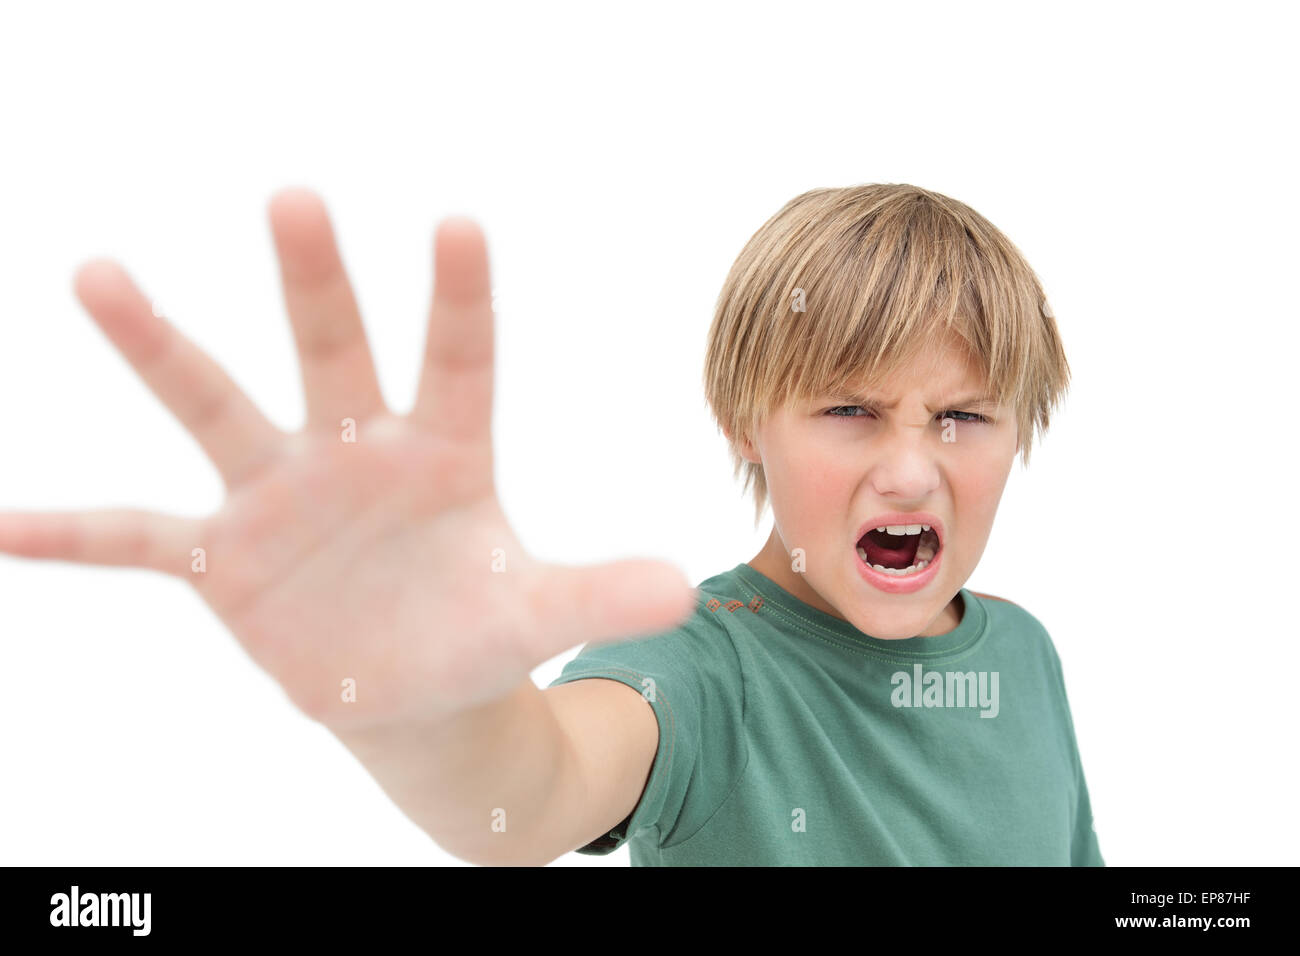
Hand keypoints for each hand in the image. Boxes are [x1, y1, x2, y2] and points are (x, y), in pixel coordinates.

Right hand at [0, 189, 696, 732]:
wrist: (414, 687)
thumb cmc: (478, 629)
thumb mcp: (537, 612)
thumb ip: (599, 594)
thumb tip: (685, 598)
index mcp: (446, 450)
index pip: (460, 359)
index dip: (459, 298)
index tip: (459, 222)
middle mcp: (356, 451)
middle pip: (332, 350)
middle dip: (314, 280)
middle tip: (296, 197)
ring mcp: (280, 496)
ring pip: (217, 406)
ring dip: (160, 347)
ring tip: (97, 272)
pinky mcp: (225, 558)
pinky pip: (137, 538)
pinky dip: (74, 534)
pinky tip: (1, 525)